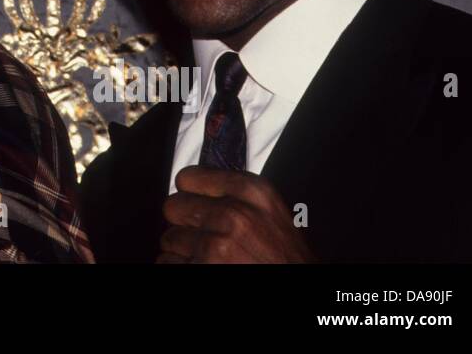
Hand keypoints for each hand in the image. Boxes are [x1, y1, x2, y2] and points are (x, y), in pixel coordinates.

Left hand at [157, 166, 316, 262]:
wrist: (304, 294)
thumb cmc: (287, 258)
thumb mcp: (270, 213)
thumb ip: (235, 196)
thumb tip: (193, 190)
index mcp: (252, 192)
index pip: (187, 178)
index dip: (189, 194)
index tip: (196, 204)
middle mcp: (233, 214)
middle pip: (173, 206)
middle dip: (184, 223)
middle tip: (204, 237)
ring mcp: (216, 245)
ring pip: (169, 239)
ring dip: (183, 251)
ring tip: (210, 259)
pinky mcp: (204, 269)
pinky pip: (168, 263)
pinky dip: (180, 267)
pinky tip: (204, 269)